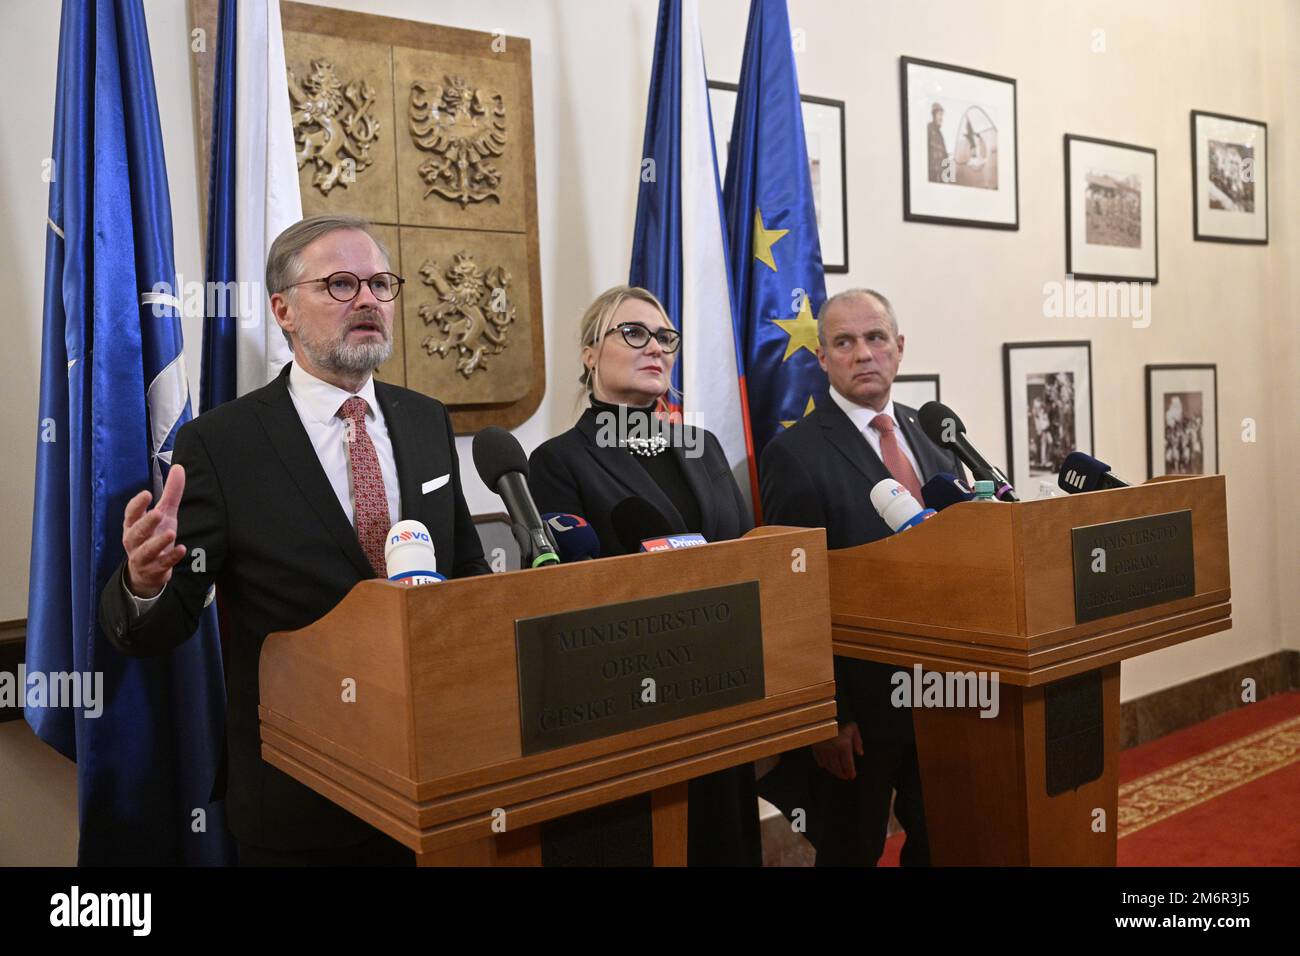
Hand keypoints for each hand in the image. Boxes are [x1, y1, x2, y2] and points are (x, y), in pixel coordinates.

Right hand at [122, 465, 186, 599]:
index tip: (147, 494)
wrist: (147, 572)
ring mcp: (142, 557)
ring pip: (146, 550)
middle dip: (146, 522)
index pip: (130, 513)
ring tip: (171, 532)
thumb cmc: (153, 536)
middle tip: (158, 513)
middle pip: (136, 531)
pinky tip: (181, 549)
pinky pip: (161, 564)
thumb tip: (179, 467)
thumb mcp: (164, 514)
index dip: (137, 504)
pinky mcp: (154, 570)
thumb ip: (171, 493)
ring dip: (158, 542)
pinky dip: (171, 557)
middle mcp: (134, 541)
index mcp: (133, 525)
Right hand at [812, 722, 862, 779]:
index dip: (851, 772)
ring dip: (833, 771)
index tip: (852, 776)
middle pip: (837, 768)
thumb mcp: (853, 727)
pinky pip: (819, 760)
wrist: (822, 714)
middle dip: (842, 774)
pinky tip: (826, 765)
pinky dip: (823, 764)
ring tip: (837, 772)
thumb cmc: (840, 720)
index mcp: (843, 746)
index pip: (848, 765)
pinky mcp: (815, 748)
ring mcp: (822, 750)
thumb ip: (858, 741)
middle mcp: (833, 750)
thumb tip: (860, 753)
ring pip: (828, 766)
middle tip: (845, 776)